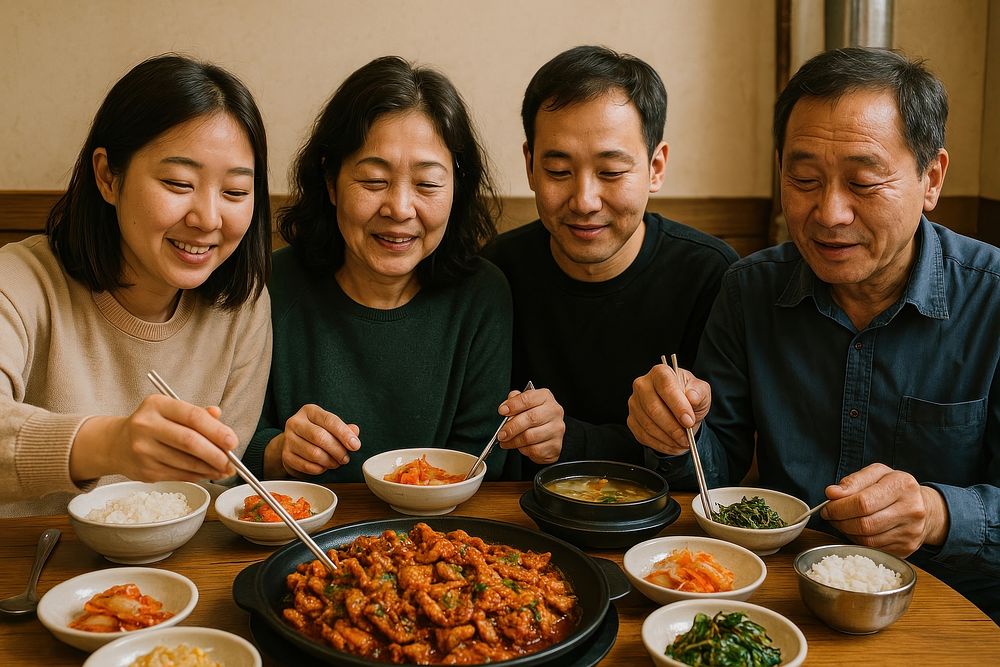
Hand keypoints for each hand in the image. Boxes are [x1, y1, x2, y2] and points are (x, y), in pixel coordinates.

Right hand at [72, 394, 238, 482]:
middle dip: (216, 454)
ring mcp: (143, 450)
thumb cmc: (153, 424)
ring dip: (210, 469)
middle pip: (190, 442)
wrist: (116, 443)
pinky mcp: (144, 471)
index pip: (193, 417)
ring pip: (185, 462)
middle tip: (232, 463)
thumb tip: (220, 416)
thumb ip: (197, 413)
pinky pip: (179, 475)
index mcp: (157, 405)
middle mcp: (146, 426)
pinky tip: (208, 474)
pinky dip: (198, 476)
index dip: (217, 430)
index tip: (233, 442)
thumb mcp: (172, 410)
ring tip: (224, 470)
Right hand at [266, 404, 360, 477]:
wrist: (293, 442)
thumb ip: (344, 428)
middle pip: (320, 437)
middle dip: (337, 450)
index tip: (355, 445)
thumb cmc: (316, 432)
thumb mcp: (330, 425)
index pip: (329, 420)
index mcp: (309, 411)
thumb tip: (354, 431)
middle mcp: (295, 422)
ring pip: (313, 453)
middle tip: (345, 458)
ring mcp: (288, 439)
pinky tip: (324, 466)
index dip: (344, 434)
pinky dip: (319, 469)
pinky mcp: (286, 455)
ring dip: (330, 461)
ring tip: (336, 462)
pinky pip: (306, 466)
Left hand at [496, 387, 564, 463]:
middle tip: (501, 434)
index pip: (528, 398)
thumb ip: (515, 401)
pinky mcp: (555, 445)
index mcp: (545, 397)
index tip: (502, 411)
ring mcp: (557, 429)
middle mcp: (554, 411)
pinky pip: (535, 450)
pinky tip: (519, 446)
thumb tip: (506, 405)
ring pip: (530, 437)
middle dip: (512, 427)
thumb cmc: (535, 416)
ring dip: (514, 441)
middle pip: (530, 418)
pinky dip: (523, 450)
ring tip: (506, 442)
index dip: (513, 405)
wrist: (548, 432)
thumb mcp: (525, 404)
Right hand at [627, 362, 710, 454]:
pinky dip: (660, 444)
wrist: (680, 409)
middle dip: (672, 427)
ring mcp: (634, 403)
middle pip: (653, 408)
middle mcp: (642, 385)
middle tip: (686, 438)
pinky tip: (673, 445)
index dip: (677, 405)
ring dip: (667, 438)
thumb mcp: (701, 392)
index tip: (689, 420)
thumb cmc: (689, 397)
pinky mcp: (632, 419)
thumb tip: (692, 398)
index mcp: (660, 373)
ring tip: (682, 442)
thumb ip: (699, 393)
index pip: (665, 386)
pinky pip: (643, 435)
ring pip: (648, 425)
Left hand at [821, 463, 948, 556]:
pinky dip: (858, 542)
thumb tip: (832, 493)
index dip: (839, 507)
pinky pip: (874, 550)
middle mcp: (911, 510)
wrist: (925, 508)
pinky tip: (856, 532)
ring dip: (846, 532)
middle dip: (839, 521)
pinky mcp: (907, 549)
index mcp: (902, 485)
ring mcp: (911, 532)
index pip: (862, 502)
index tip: (827, 506)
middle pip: (864, 524)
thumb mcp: (877, 474)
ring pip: (867, 540)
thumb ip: (853, 481)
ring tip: (842, 522)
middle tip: (830, 516)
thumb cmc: (894, 488)